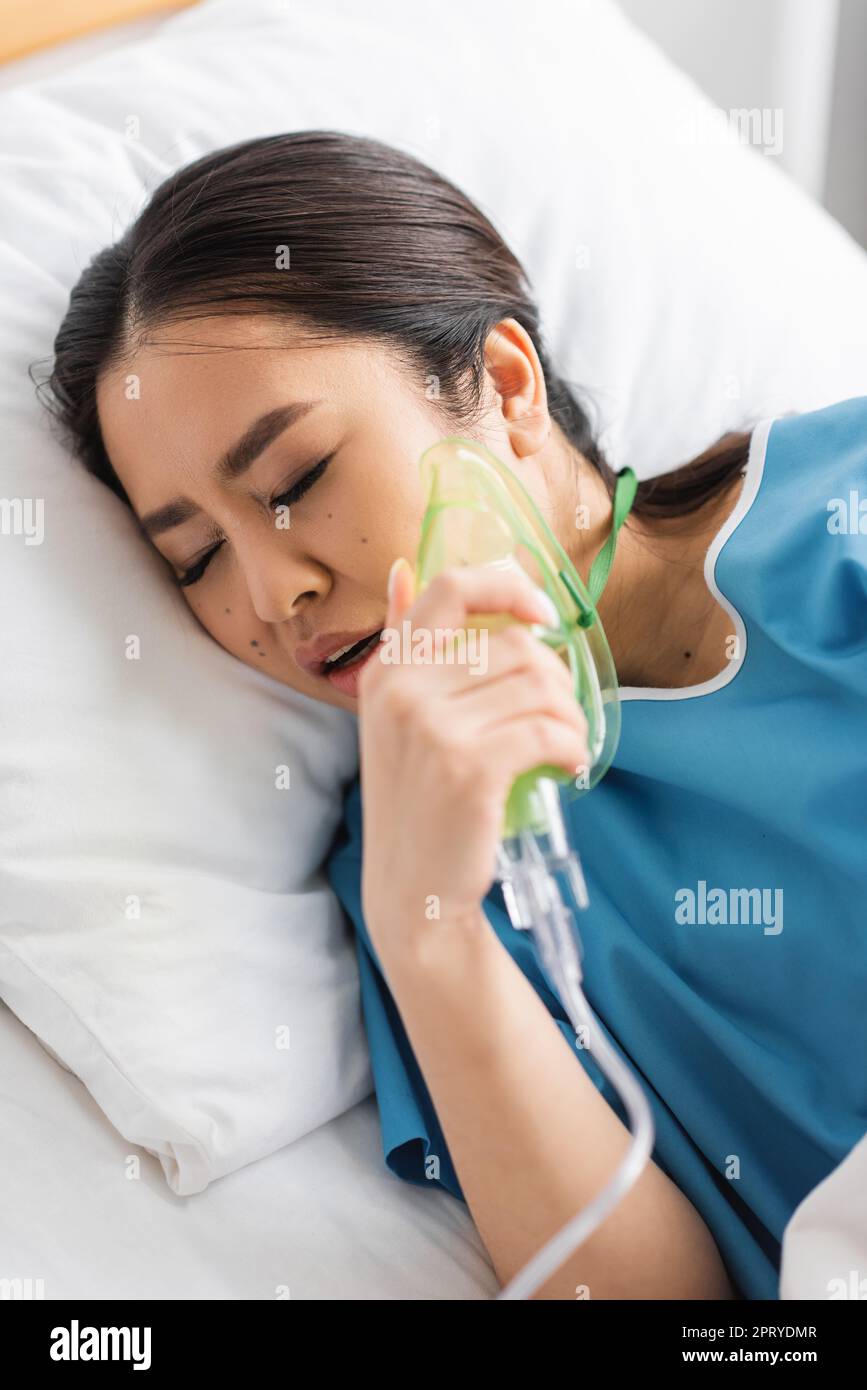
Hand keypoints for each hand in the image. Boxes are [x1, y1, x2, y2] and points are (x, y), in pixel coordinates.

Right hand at [357, 558, 588, 961]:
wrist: (413, 892)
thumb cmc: (418, 802)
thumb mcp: (394, 719)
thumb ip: (406, 648)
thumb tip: (405, 570)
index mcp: (387, 670)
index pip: (450, 588)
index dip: (507, 587)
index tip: (541, 617)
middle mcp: (403, 691)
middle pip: (515, 646)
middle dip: (556, 679)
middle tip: (561, 716)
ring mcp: (433, 729)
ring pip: (539, 687)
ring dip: (569, 715)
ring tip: (564, 743)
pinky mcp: (469, 768)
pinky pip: (548, 731)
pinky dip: (571, 748)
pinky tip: (567, 767)